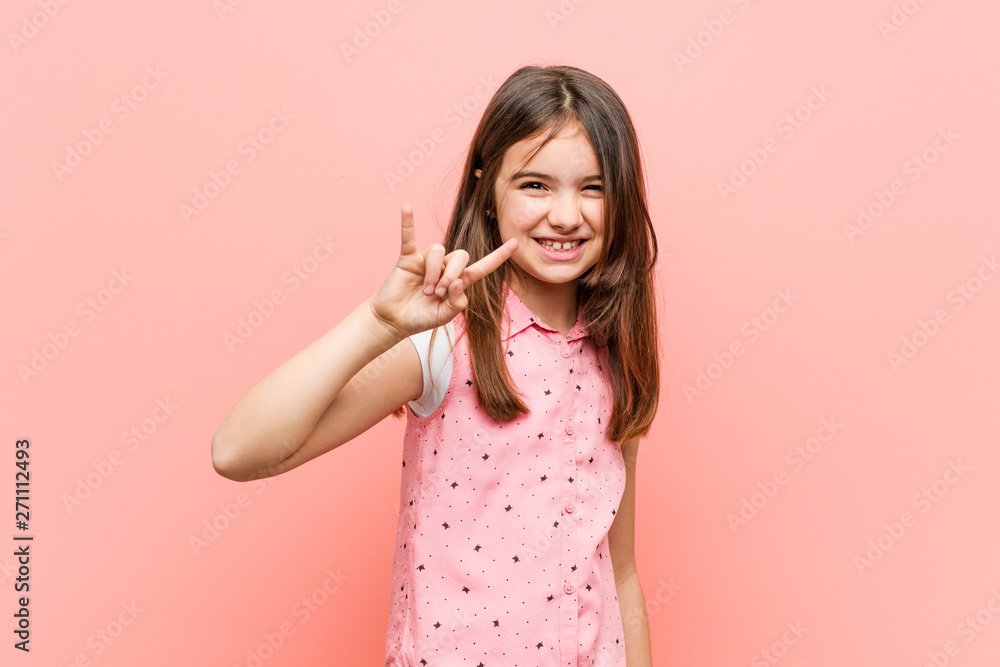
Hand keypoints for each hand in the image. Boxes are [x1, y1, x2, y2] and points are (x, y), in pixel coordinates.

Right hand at [370, 205, 517, 338]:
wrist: (395, 320)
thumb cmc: (420, 318)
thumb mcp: (444, 316)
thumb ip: (456, 303)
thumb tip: (458, 282)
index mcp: (459, 282)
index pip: (484, 266)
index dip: (499, 256)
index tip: (516, 242)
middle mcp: (446, 268)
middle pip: (461, 255)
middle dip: (452, 275)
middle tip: (437, 294)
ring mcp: (427, 261)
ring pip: (438, 250)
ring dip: (433, 272)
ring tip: (425, 291)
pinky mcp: (408, 258)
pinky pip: (409, 237)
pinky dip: (408, 223)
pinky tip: (406, 208)